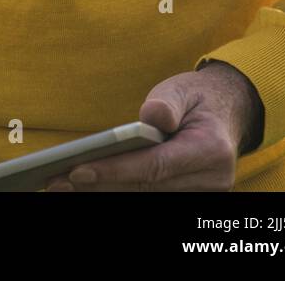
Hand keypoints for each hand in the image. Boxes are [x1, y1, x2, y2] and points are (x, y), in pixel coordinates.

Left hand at [45, 61, 263, 191]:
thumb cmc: (196, 99)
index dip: (116, 170)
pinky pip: (151, 195)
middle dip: (101, 185)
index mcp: (211, 150)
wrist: (227, 114)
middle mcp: (211, 180)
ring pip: (146, 196)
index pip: (155, 166)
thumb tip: (151, 118)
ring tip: (63, 186)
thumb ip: (167, 102)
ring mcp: (203, 193)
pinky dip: (120, 190)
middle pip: (146, 187)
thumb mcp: (182, 89)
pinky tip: (89, 186)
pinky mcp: (191, 196)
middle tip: (57, 182)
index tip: (78, 171)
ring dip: (105, 191)